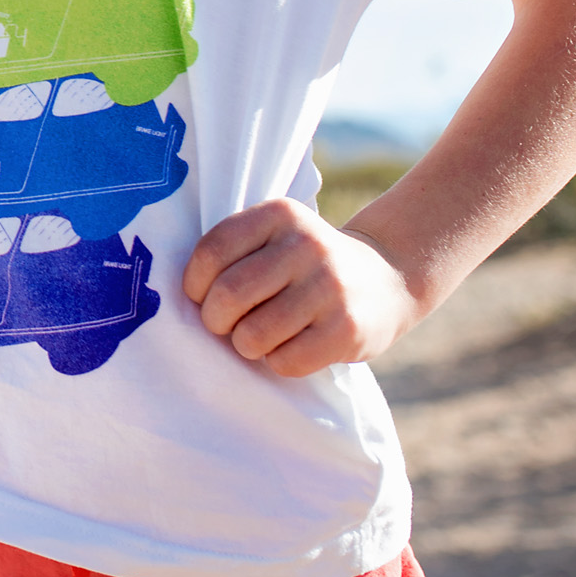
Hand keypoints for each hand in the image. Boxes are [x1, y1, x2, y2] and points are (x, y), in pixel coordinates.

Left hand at [182, 199, 421, 376]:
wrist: (389, 278)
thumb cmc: (307, 263)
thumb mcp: (275, 235)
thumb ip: (235, 250)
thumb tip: (186, 296)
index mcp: (278, 214)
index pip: (212, 251)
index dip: (194, 283)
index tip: (200, 296)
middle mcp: (305, 245)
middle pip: (229, 295)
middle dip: (215, 320)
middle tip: (224, 325)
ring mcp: (330, 287)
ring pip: (254, 334)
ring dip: (245, 345)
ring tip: (256, 337)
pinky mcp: (347, 329)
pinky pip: (286, 361)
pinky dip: (277, 362)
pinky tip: (289, 347)